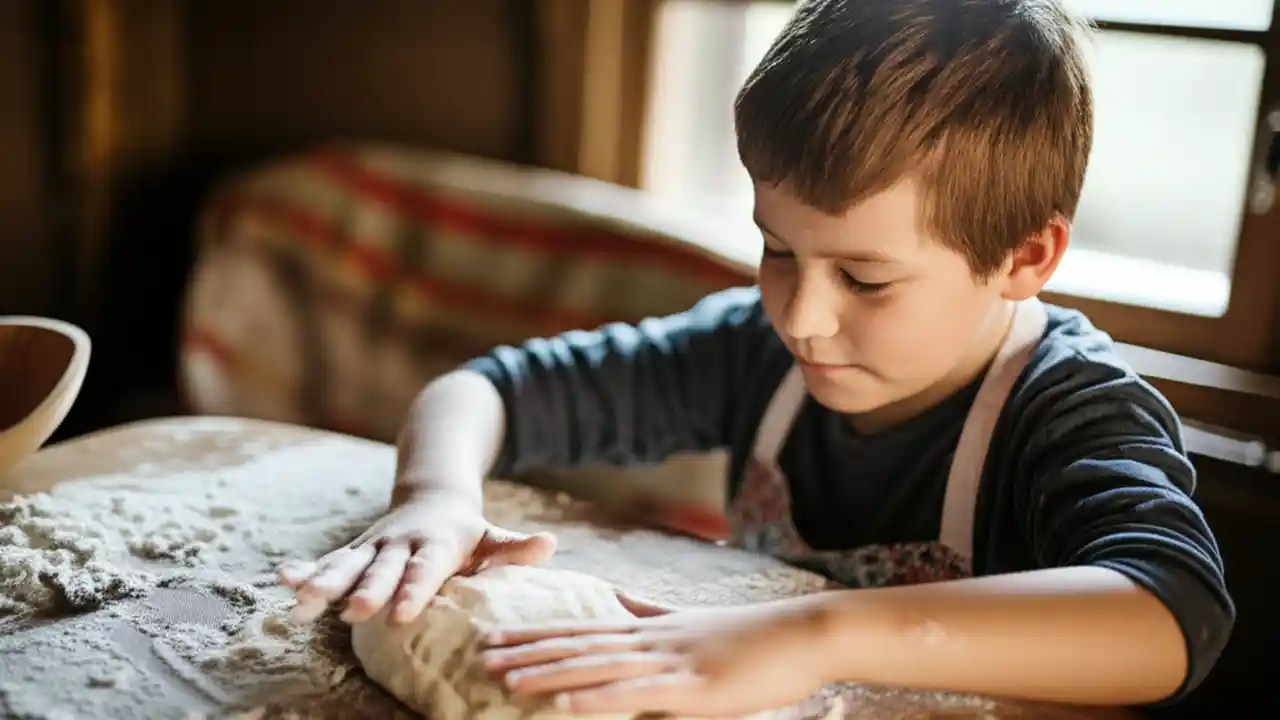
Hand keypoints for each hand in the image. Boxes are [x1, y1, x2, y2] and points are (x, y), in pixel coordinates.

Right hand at [277, 491, 556, 624]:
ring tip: (301, 602)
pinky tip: (281, 580)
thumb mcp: (492, 536)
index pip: (426, 569)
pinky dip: (305, 570)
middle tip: (352, 612)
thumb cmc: (468, 530)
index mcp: (436, 543)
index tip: (404, 614)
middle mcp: (400, 543)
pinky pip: (327, 561)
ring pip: (346, 564)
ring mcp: (374, 546)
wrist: (432, 494)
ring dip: (324, 583)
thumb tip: (549, 544)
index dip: (415, 590)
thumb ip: (515, 547)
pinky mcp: (355, 551)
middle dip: (366, 590)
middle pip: (381, 569)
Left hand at [478, 597, 829, 716]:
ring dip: (550, 673)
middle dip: (529, 653)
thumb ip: (651, 611)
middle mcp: (652, 641)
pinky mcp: (693, 688)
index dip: (536, 634)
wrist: (803, 634)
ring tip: (508, 679)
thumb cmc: (752, 635)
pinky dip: (598, 698)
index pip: (581, 629)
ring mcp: (671, 662)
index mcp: (650, 628)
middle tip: (482, 657)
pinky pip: (636, 694)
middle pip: (579, 645)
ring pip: (598, 667)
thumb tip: (619, 599)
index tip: (496, 637)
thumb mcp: (692, 621)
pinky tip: (565, 703)